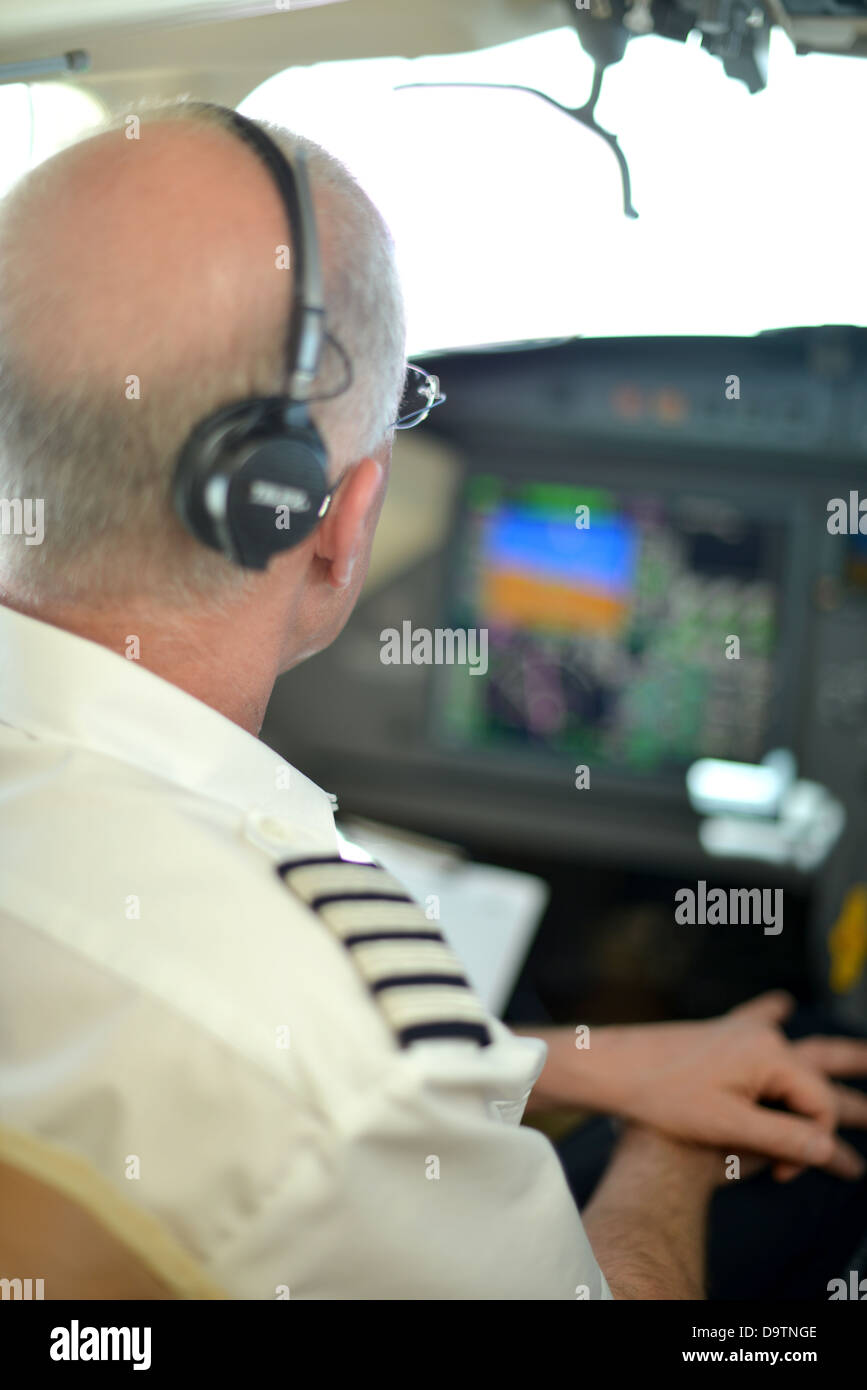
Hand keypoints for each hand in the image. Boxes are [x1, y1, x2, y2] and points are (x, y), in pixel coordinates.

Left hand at [527, 991, 866, 1180]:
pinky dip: (771, 1013)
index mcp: (770, 1056)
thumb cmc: (665, 1096)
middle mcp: (762, 1039)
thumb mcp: (728, 1126)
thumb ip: (785, 1138)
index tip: (781, 1173)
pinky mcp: (719, 1034)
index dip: (809, 1144)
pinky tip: (781, 1003)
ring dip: (827, 1055)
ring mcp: (740, 1032)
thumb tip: (832, 1151)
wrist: (614, 1067)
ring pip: (796, 1046)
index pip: (818, 1106)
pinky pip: (755, 1018)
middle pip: (818, 1072)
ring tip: (864, 1056)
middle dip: (846, 1101)